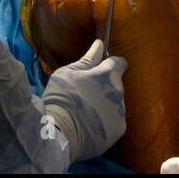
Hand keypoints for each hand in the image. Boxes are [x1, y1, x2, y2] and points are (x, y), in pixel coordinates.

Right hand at [41, 39, 127, 162]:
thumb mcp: (68, 73)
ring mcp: (120, 112)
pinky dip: (105, 122)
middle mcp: (119, 92)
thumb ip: (89, 58)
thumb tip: (100, 44)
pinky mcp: (119, 129)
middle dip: (104, 87)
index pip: (119, 63)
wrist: (58, 133)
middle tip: (84, 95)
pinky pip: (114, 121)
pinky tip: (89, 124)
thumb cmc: (61, 98)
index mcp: (107, 75)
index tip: (99, 70)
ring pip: (115, 103)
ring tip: (84, 112)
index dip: (109, 65)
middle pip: (115, 85)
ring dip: (105, 105)